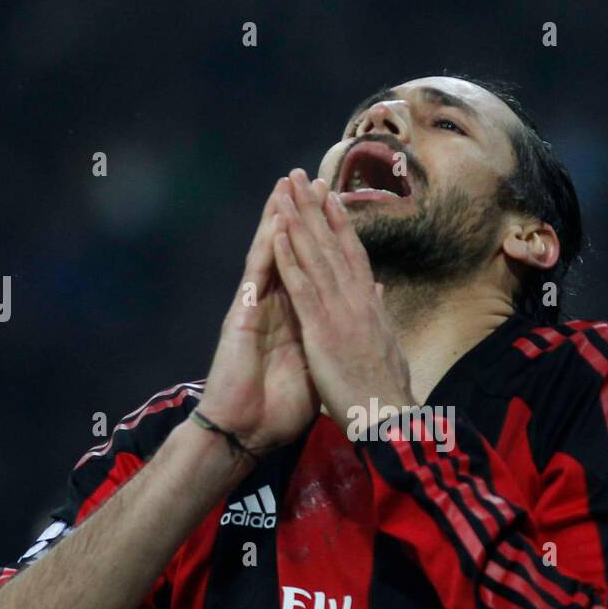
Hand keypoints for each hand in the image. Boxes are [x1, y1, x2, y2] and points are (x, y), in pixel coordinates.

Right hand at [197, 177, 319, 455]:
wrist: (248, 432)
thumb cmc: (280, 406)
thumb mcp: (320, 364)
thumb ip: (336, 332)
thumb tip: (364, 307)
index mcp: (297, 316)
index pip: (314, 268)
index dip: (325, 237)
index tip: (338, 204)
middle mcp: (276, 305)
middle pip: (293, 251)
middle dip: (302, 214)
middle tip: (311, 176)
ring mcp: (257, 307)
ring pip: (271, 253)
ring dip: (279, 216)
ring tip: (288, 182)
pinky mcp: (243, 316)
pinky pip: (258, 275)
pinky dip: (267, 247)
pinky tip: (276, 220)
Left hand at [270, 168, 414, 432]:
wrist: (388, 420)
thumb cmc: (388, 393)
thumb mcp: (389, 347)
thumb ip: (379, 317)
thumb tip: (378, 293)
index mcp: (370, 307)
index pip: (353, 256)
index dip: (340, 224)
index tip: (328, 197)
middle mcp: (357, 300)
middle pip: (333, 245)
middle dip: (315, 209)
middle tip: (301, 176)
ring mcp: (341, 311)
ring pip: (316, 257)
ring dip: (299, 221)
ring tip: (286, 190)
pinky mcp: (323, 329)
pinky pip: (302, 286)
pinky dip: (290, 258)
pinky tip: (278, 233)